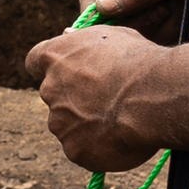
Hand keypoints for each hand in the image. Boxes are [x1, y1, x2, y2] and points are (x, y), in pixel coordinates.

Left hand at [27, 19, 188, 171]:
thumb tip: (70, 37)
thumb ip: (85, 44)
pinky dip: (100, 149)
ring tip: (122, 121)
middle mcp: (50, 90)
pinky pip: (84, 150)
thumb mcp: (110, 37)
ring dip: (88, 126)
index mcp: (55, 56)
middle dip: (76, 101)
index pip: (35, 61)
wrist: (153, 96)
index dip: (51, 68)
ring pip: (69, 127)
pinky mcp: (74, 150)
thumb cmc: (138, 61)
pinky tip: (123, 140)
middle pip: (56, 98)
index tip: (65, 73)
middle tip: (107, 102)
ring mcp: (60, 123)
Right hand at [82, 0, 185, 20]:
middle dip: (136, 21)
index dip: (94, 16)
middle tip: (166, 10)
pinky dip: (172, 27)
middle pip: (115, 13)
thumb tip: (100, 7)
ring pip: (139, 24)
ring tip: (182, 7)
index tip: (112, 34)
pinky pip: (160, 28)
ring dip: (157, 25)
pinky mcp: (172, 4)